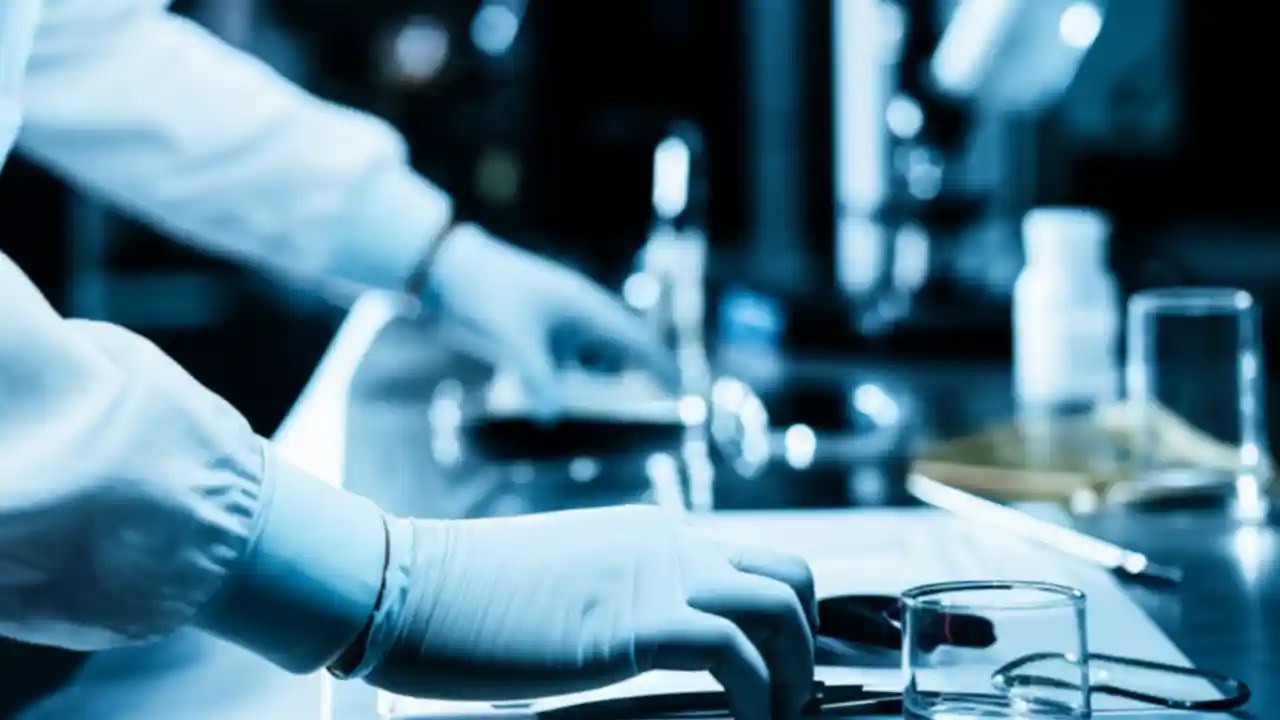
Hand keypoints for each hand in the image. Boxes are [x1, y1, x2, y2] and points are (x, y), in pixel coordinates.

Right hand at [359, 505, 816, 719]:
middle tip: (792, 694)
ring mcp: (656, 576)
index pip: (751, 563)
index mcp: (650, 534)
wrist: (405, 583)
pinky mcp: (635, 622)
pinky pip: (734, 654)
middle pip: (789, 575)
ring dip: (794, 672)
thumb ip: (614, 597)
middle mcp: (667, 544)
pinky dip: (756, 695)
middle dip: (808, 639)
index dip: (783, 618)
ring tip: (778, 715)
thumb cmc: (465, 596)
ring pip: (781, 607)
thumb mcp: (562, 584)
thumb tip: (646, 636)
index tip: (781, 668)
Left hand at [426, 224, 677, 413]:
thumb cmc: (486, 294)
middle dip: (643, 371)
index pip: (636, 342)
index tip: (683, 388)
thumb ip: (537, 379)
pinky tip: (565, 394)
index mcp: (585, 308)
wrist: (447, 267)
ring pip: (593, 354)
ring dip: (605, 377)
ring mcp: (557, 320)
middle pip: (622, 348)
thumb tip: (553, 418)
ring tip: (624, 400)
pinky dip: (573, 376)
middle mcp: (578, 314)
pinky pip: (567, 357)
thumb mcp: (514, 340)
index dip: (661, 366)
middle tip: (666, 395)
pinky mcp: (535, 327)